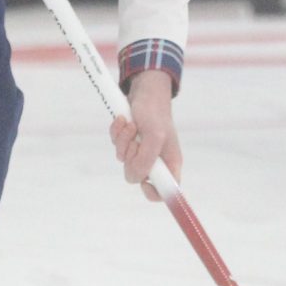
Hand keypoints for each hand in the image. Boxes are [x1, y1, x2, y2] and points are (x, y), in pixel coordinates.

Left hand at [108, 72, 182, 200]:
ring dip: (123, 141)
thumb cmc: (155, 112)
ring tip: (131, 125)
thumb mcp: (154, 136)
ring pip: (123, 160)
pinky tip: (123, 121)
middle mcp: (155, 161)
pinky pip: (116, 146)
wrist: (144, 92)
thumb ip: (146, 160)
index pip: (166, 191)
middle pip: (136, 176)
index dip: (155, 193)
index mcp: (169, 163)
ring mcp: (141, 152)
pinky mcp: (129, 142)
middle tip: (137, 141)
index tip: (144, 183)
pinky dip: (117, 133)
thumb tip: (137, 178)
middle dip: (131, 157)